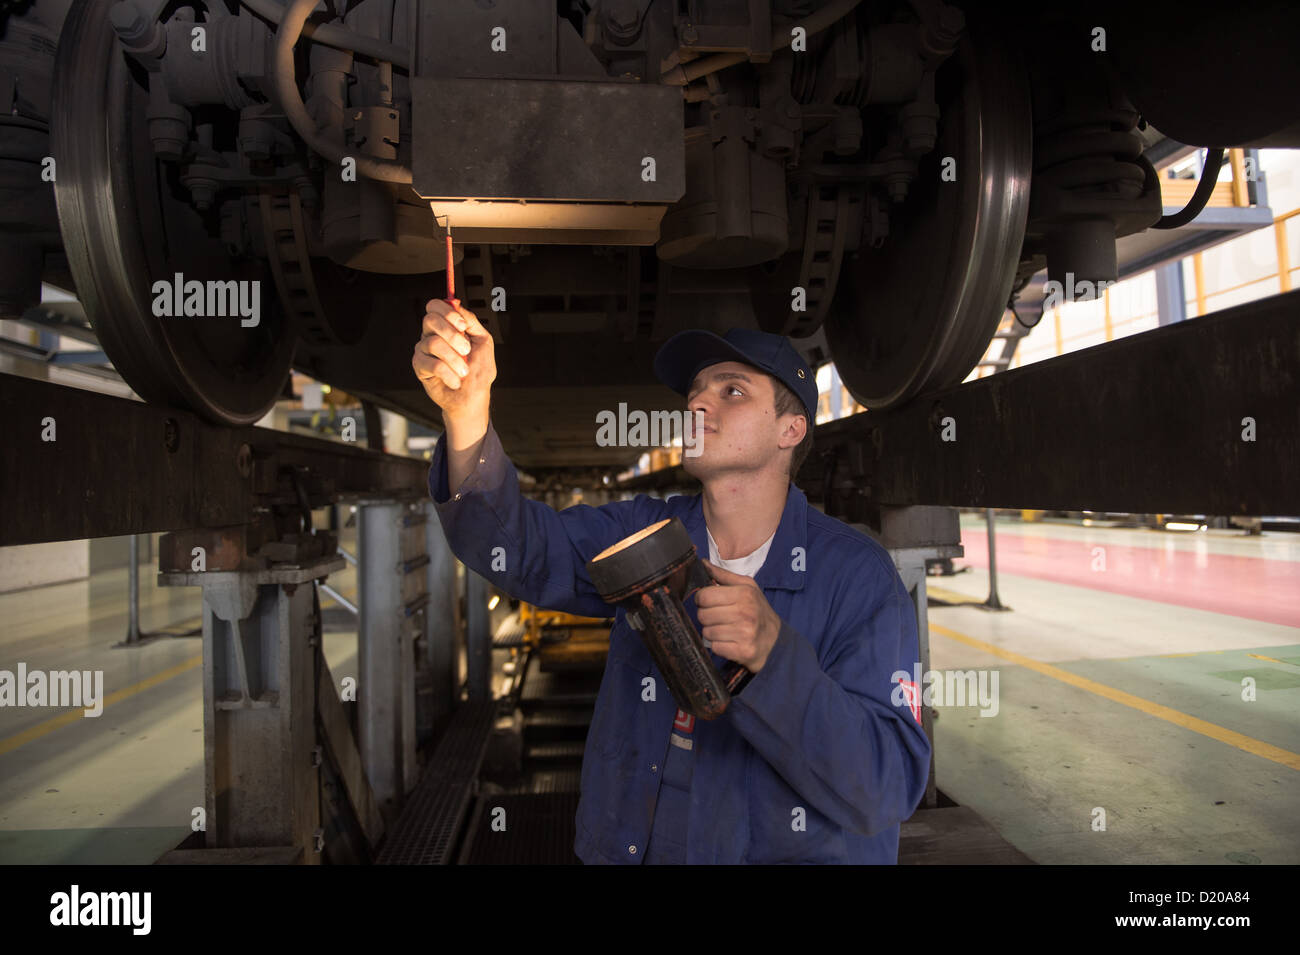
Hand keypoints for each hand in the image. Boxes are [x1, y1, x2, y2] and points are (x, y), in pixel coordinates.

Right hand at [412, 298, 496, 416]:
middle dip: (452, 334)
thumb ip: (471, 321)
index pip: (435, 306)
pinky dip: (449, 374)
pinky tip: (455, 381)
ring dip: (454, 359)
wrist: (473, 397)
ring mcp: (423, 350)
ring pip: (433, 343)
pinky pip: (432, 364)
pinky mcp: (419, 367)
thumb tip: (457, 305)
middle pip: (430, 320)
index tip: (462, 326)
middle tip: (466, 349)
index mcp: (446, 326)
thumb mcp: (483, 342)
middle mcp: (431, 335)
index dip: (447, 312)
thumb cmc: (478, 371)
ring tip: (464, 371)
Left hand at [695, 559, 781, 672]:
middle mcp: (745, 612)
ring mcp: (744, 633)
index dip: (701, 599)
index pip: (704, 596)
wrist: (776, 640)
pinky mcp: (743, 651)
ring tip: (725, 629)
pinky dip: (719, 646)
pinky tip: (729, 641)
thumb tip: (703, 563)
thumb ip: (723, 575)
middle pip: (703, 615)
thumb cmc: (758, 611)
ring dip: (712, 632)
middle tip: (718, 617)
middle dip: (706, 616)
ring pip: (707, 632)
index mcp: (744, 593)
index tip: (708, 602)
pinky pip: (715, 648)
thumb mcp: (747, 587)